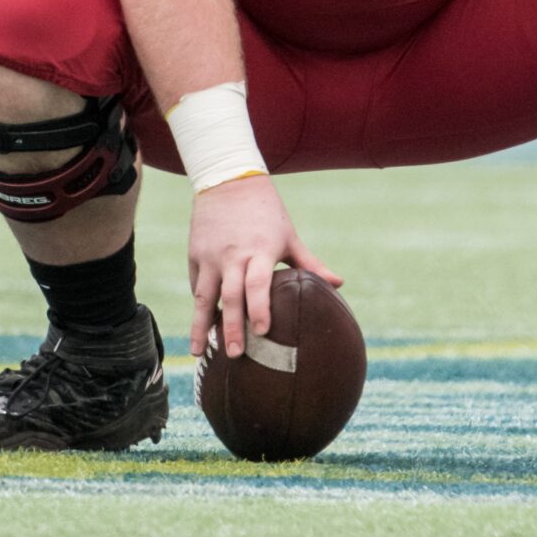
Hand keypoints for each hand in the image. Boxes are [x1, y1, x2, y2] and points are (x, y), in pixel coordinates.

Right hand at [187, 174, 341, 358]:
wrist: (229, 182)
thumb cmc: (267, 213)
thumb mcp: (289, 236)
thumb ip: (311, 264)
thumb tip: (340, 284)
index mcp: (259, 251)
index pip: (258, 284)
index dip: (260, 307)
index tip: (263, 332)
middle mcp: (233, 256)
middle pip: (230, 297)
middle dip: (232, 327)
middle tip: (235, 355)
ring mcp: (210, 257)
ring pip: (203, 297)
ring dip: (201, 326)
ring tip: (200, 353)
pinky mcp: (195, 255)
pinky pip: (197, 286)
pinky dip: (198, 308)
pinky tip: (200, 330)